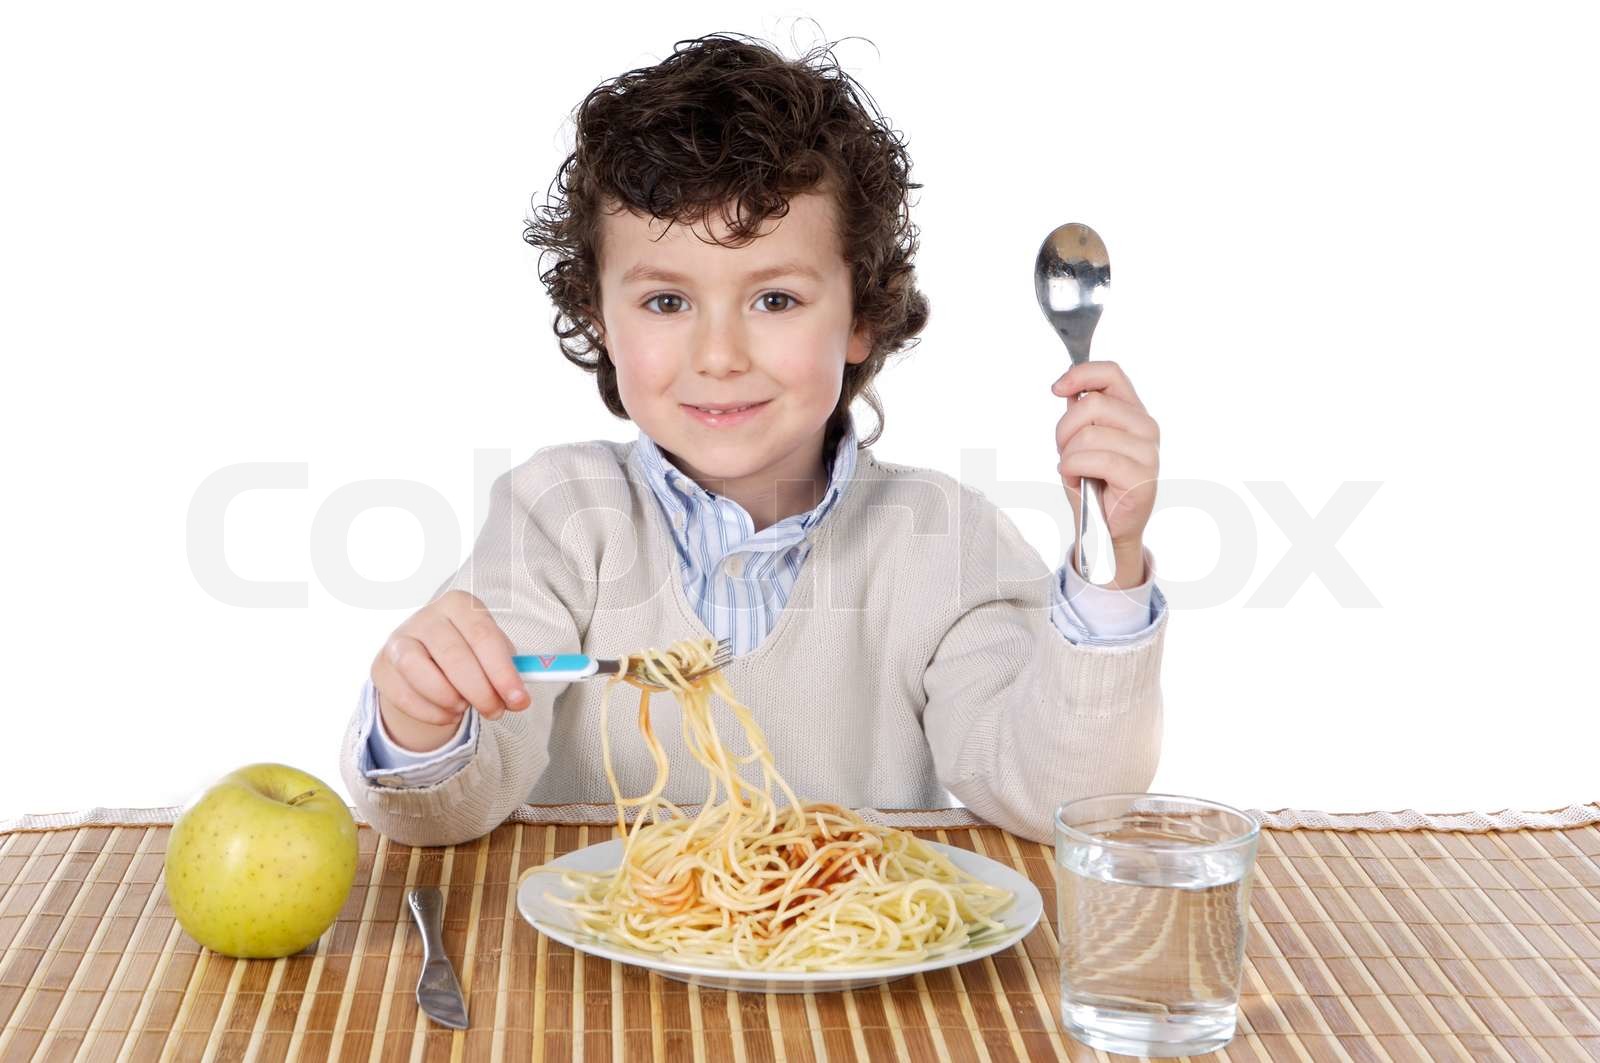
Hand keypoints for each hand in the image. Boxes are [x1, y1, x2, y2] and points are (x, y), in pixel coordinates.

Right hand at [370, 590, 530, 739]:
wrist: (427, 658)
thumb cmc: (469, 652)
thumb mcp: (491, 653)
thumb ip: (507, 671)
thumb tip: (518, 697)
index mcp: (459, 604)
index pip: (482, 636)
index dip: (502, 671)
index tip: (519, 699)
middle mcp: (426, 616)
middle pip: (454, 655)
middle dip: (480, 691)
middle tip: (496, 711)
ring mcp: (399, 639)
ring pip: (419, 671)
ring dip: (450, 698)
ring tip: (466, 708)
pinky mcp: (381, 666)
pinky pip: (403, 694)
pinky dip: (430, 712)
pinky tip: (448, 715)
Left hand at [1051, 361, 1159, 580]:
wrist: (1107, 526)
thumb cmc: (1095, 482)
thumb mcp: (1082, 441)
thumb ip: (1081, 414)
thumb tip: (1067, 387)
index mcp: (1133, 411)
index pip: (1111, 373)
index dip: (1080, 374)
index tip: (1056, 390)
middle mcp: (1145, 426)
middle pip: (1092, 404)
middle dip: (1064, 429)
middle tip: (1064, 451)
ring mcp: (1147, 451)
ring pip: (1089, 434)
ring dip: (1067, 455)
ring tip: (1072, 469)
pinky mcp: (1141, 476)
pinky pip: (1095, 460)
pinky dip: (1073, 469)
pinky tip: (1075, 479)